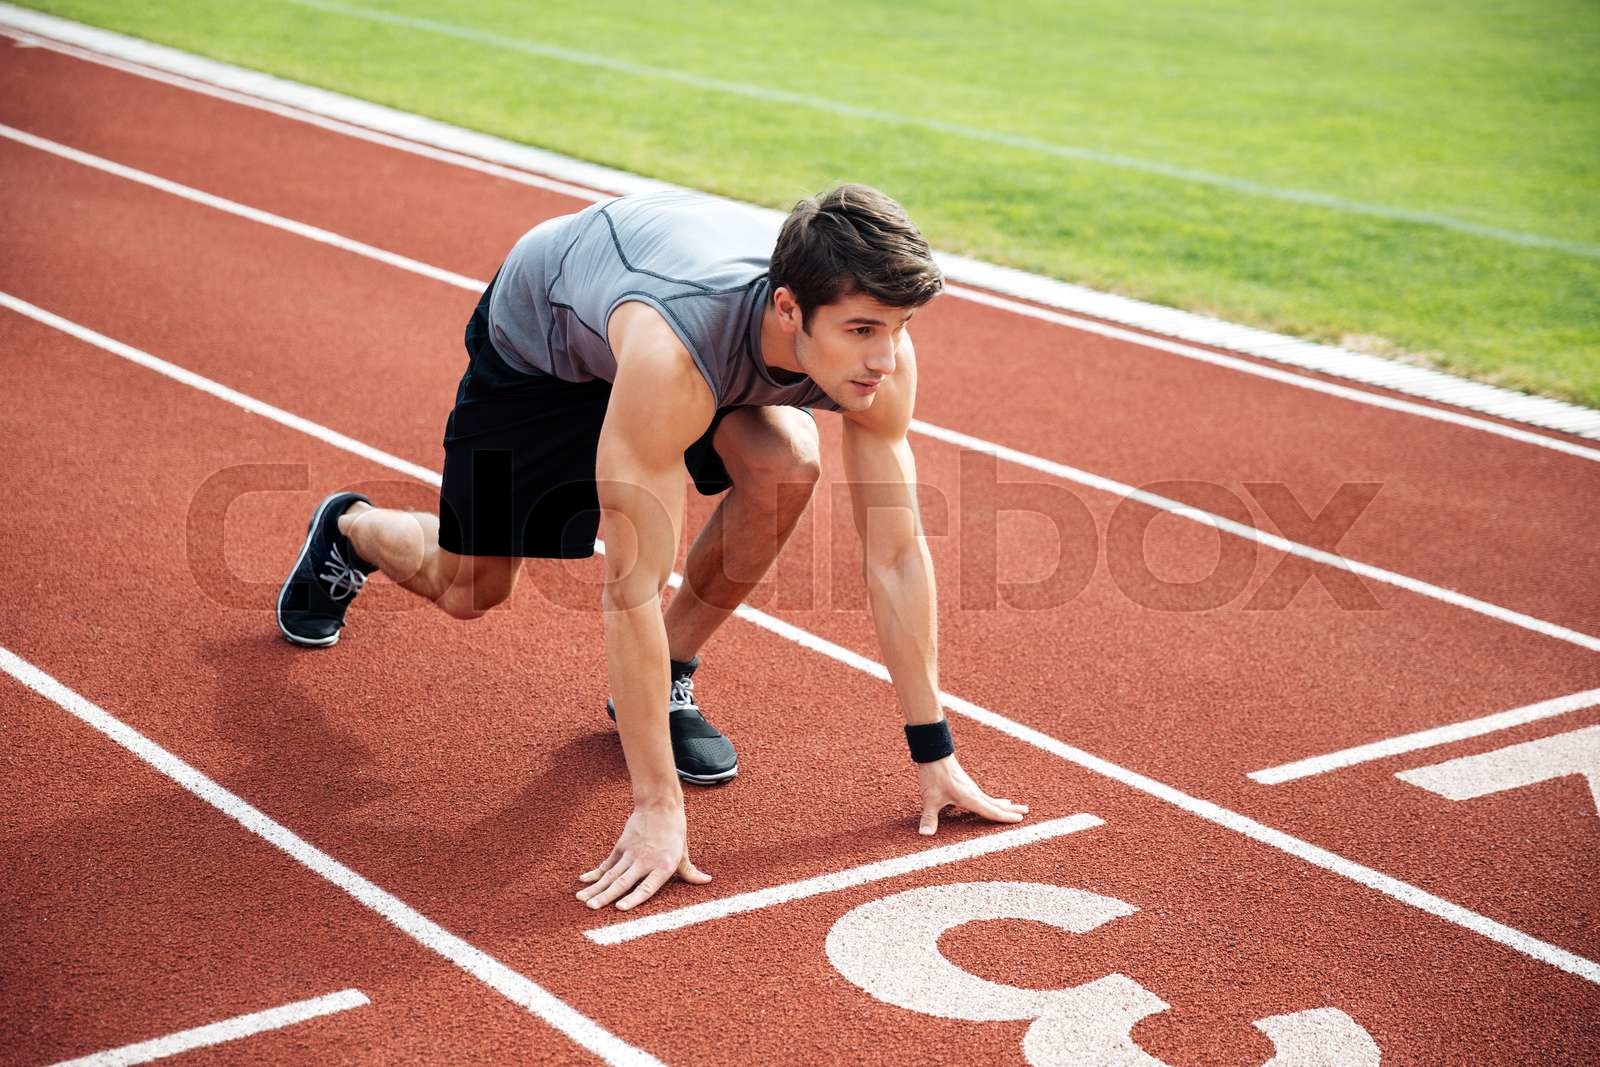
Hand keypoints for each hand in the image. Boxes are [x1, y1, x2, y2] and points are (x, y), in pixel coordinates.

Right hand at [576, 803, 711, 910]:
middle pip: (623, 882)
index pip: (647, 888)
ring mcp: (631, 853)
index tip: (620, 909)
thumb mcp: (683, 852)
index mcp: (663, 867)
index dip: (634, 898)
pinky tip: (584, 880)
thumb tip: (706, 881)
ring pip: (611, 874)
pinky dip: (595, 872)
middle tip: (591, 908)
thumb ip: (690, 872)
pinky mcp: (622, 846)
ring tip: (581, 899)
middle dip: (606, 896)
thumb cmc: (675, 830)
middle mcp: (645, 862)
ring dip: (596, 887)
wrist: (660, 804)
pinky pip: (607, 863)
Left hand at [915, 755, 1028, 835]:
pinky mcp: (966, 785)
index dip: (1005, 817)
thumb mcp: (930, 799)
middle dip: (1011, 809)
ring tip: (1014, 806)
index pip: (992, 811)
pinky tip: (991, 801)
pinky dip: (992, 800)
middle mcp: (975, 793)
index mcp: (971, 798)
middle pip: (997, 804)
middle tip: (1026, 811)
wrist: (934, 754)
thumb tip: (924, 834)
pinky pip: (984, 796)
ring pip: (991, 799)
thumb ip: (929, 817)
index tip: (1019, 819)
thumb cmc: (934, 775)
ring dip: (1003, 804)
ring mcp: (971, 788)